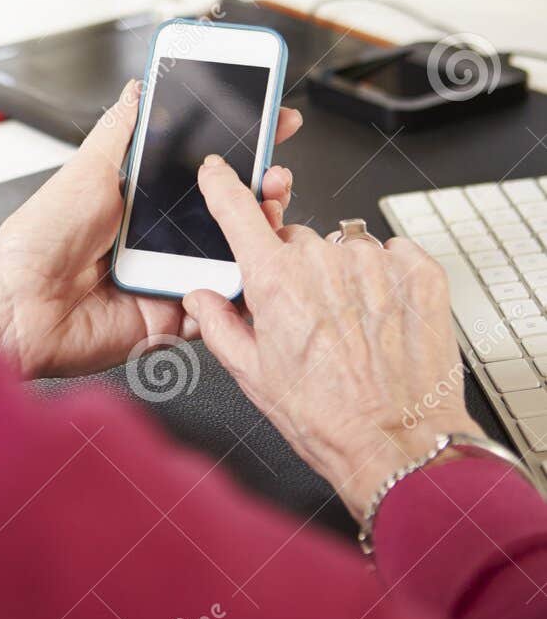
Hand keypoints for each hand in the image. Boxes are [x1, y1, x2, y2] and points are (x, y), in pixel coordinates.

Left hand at [0, 81, 300, 378]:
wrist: (18, 304)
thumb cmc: (41, 236)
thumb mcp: (88, 166)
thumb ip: (122, 127)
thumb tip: (141, 85)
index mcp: (142, 198)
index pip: (204, 168)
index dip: (243, 147)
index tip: (276, 124)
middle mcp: (160, 237)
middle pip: (227, 212)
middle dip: (262, 190)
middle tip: (277, 173)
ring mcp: (169, 277)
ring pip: (232, 257)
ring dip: (256, 236)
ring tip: (269, 212)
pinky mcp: (171, 318)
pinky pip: (216, 308)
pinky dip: (234, 293)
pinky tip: (246, 267)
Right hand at [184, 156, 481, 519]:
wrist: (400, 445)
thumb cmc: (330, 420)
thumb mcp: (254, 377)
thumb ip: (218, 324)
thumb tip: (201, 297)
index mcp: (276, 282)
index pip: (238, 210)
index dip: (223, 186)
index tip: (217, 173)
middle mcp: (323, 261)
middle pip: (296, 239)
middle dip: (296, 269)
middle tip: (309, 320)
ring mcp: (374, 262)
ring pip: (344, 248)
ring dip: (343, 276)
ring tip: (353, 329)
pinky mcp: (418, 270)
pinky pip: (391, 253)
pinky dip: (385, 278)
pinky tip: (383, 318)